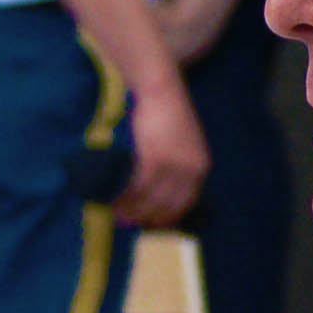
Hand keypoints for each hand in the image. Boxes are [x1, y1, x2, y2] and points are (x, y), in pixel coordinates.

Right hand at [116, 76, 206, 229]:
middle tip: (125, 223)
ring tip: (115, 213)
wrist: (160, 87)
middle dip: (144, 217)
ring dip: (130, 209)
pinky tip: (112, 197)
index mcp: (200, 167)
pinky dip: (123, 195)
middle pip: (166, 206)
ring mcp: (173, 166)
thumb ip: (176, 165)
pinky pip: (137, 186)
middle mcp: (190, 170)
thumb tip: (156, 190)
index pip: (185, 203)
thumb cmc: (167, 112)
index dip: (166, 217)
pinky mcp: (154, 159)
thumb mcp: (182, 142)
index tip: (149, 225)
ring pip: (149, 198)